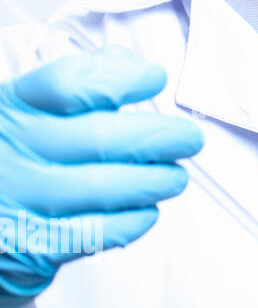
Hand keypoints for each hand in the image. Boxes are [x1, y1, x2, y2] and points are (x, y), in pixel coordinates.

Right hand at [0, 46, 202, 307]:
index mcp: (11, 109)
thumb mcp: (24, 114)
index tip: (155, 78)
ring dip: (153, 181)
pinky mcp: (33, 246)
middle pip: (99, 136)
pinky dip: (131, 220)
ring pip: (103, 186)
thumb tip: (122, 60)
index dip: (122, 78)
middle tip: (189, 138)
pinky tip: (146, 210)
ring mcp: (20, 199)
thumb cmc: (8, 162)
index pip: (69, 83)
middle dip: (157, 137)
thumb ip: (73, 86)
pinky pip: (95, 232)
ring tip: (175, 177)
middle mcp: (11, 151)